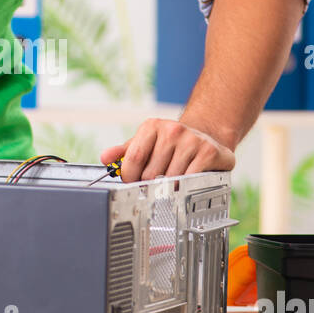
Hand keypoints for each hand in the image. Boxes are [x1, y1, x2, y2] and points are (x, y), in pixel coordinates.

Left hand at [100, 118, 235, 180]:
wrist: (206, 137)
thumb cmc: (171, 144)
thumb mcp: (146, 143)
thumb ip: (125, 152)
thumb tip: (105, 158)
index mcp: (152, 126)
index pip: (134, 157)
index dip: (130, 176)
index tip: (132, 182)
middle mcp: (172, 129)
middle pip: (151, 172)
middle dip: (149, 184)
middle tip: (154, 183)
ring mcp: (191, 140)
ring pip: (170, 178)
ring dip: (168, 186)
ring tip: (171, 180)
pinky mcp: (208, 152)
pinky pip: (190, 179)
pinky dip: (186, 185)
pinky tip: (187, 179)